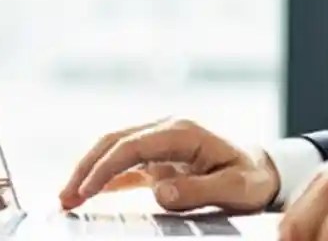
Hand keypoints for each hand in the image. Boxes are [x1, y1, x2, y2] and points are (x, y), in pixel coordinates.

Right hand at [58, 117, 279, 213]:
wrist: (263, 170)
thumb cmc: (251, 178)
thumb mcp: (234, 188)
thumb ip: (198, 191)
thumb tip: (160, 192)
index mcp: (184, 132)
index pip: (133, 146)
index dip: (105, 168)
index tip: (85, 191)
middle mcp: (168, 130)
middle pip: (116, 141)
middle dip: (86, 166)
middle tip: (64, 197)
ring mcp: (162, 142)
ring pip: (115, 149)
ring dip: (90, 169)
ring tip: (68, 198)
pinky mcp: (160, 157)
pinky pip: (125, 163)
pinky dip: (104, 176)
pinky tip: (87, 192)